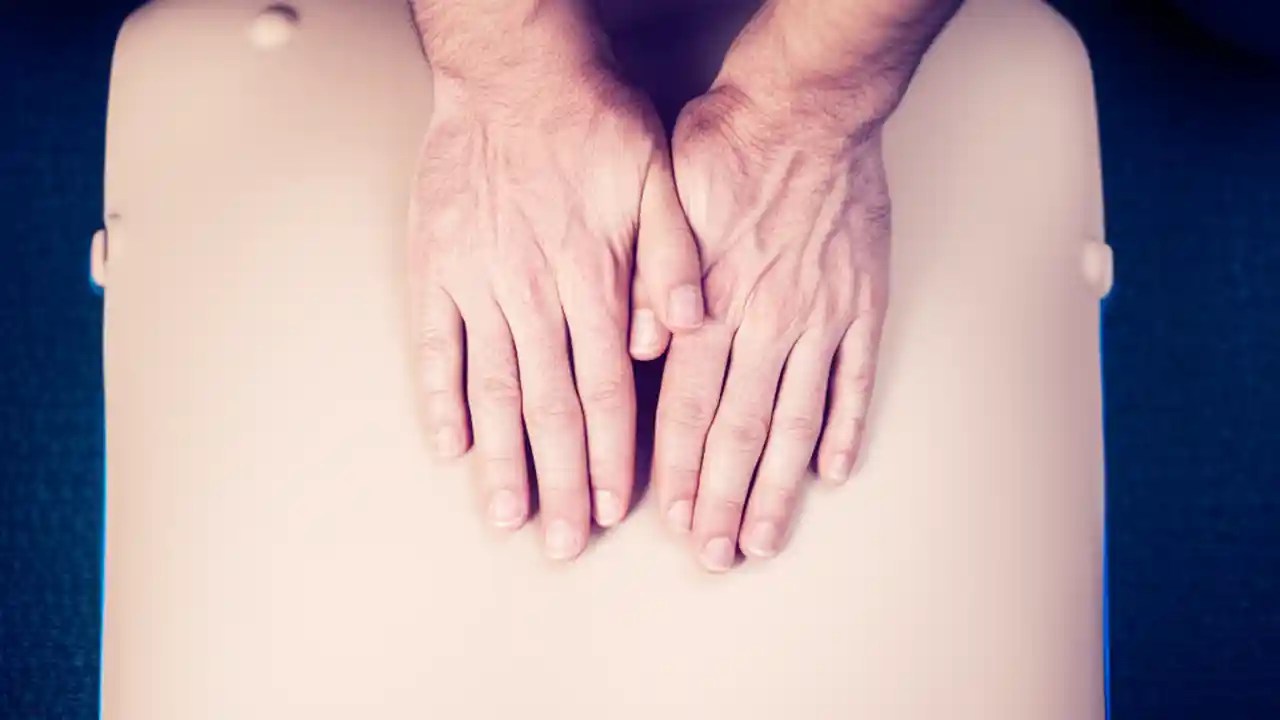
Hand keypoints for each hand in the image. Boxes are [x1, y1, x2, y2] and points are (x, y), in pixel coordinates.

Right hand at [408, 62, 703, 559]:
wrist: (513, 70)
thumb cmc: (592, 122)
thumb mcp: (663, 177)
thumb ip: (677, 256)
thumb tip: (684, 328)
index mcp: (594, 277)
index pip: (606, 388)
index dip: (610, 454)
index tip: (613, 507)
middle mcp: (534, 291)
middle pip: (550, 406)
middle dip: (561, 481)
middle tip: (564, 542)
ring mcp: (478, 283)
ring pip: (493, 389)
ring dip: (501, 460)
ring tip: (506, 518)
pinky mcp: (437, 266)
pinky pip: (434, 347)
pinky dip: (441, 399)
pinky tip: (449, 447)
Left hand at [654, 84, 891, 570]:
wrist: (809, 106)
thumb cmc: (728, 147)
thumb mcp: (661, 202)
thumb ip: (651, 279)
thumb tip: (638, 345)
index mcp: (712, 304)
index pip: (689, 408)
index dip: (679, 470)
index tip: (672, 519)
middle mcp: (767, 323)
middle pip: (741, 431)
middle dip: (724, 501)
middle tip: (716, 555)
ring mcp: (821, 319)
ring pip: (797, 421)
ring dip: (779, 486)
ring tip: (766, 537)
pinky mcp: (862, 304)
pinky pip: (856, 379)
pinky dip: (845, 427)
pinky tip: (834, 469)